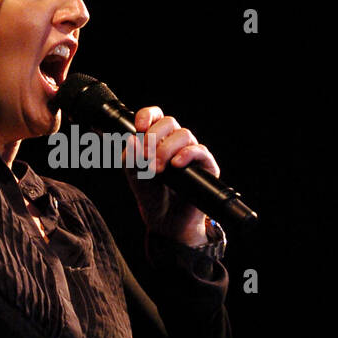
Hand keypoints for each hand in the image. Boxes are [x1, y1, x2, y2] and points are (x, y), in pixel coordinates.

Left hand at [123, 106, 220, 244]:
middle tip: (146, 158)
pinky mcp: (205, 166)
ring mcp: (191, 153)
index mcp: (157, 139)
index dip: (148, 115)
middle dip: (154, 137)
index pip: (156, 116)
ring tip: (157, 169)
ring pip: (184, 134)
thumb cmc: (152, 196)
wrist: (166, 222)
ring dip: (167, 149)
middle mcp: (175, 143)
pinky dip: (187, 154)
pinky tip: (176, 164)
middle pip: (169, 122)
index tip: (140, 126)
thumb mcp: (134, 175)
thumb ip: (132, 158)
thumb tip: (132, 139)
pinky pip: (200, 151)